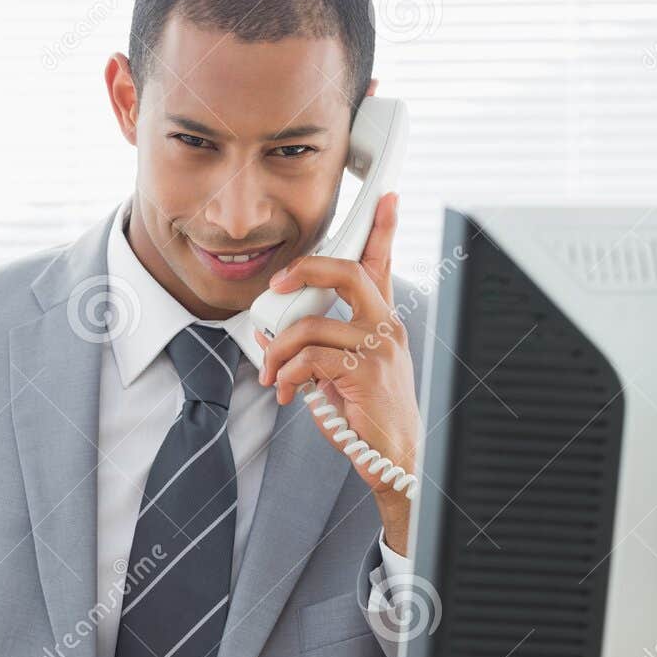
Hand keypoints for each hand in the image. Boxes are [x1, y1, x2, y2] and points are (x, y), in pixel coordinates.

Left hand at [253, 192, 419, 554]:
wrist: (391, 459)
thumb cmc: (365, 417)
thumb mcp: (333, 375)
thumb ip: (309, 348)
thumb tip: (265, 333)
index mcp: (380, 322)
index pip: (382, 266)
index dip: (383, 229)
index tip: (386, 196)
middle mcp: (386, 327)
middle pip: (348, 273)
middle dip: (306, 270)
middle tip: (276, 287)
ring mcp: (380, 347)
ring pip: (312, 325)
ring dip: (278, 351)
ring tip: (271, 374)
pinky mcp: (367, 371)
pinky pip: (311, 358)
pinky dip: (288, 375)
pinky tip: (287, 393)